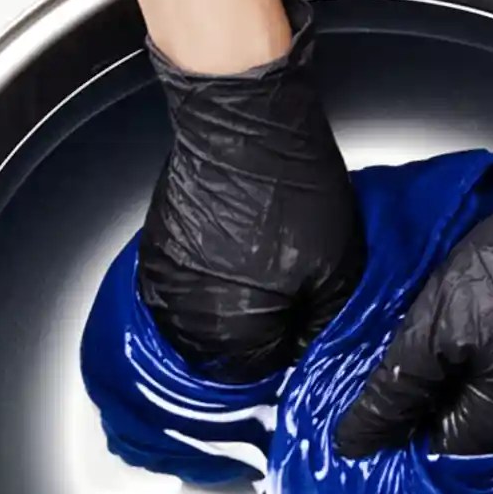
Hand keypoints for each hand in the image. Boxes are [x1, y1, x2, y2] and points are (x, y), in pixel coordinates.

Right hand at [138, 0, 363, 383]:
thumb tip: (312, 351)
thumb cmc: (293, 193)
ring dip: (231, 304)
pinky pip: (184, 285)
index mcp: (232, 333)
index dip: (292, 343)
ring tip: (261, 262)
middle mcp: (184, 318)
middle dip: (260, 327)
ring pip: (203, 319)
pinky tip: (234, 246)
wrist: (242, 122)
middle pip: (228, 350)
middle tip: (289, 285)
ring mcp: (162, 282)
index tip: (307, 314)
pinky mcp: (154, 249)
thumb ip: (325, 326)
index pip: (265, 370)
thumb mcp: (338, 270)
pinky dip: (208, 276)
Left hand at [335, 113, 492, 455]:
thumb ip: (394, 393)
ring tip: (427, 342)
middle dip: (425, 402)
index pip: (429, 450)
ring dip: (452, 381)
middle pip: (460, 430)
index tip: (374, 387)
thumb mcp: (430, 332)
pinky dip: (480, 366)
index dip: (397, 422)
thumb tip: (354, 444)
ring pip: (482, 404)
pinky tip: (462, 333)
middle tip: (397, 357)